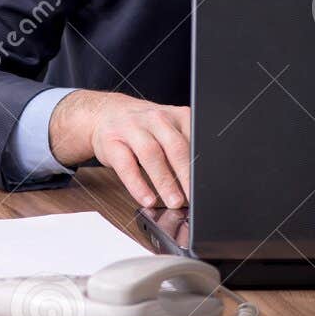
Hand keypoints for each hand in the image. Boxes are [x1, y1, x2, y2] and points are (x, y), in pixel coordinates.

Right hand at [49, 90, 190, 207]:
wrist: (106, 113)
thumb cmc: (144, 129)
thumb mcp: (169, 131)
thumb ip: (186, 150)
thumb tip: (202, 183)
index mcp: (176, 116)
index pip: (195, 139)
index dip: (202, 165)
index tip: (207, 186)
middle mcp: (155, 118)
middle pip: (175, 146)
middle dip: (186, 174)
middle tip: (194, 198)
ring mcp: (131, 128)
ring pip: (150, 153)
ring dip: (164, 181)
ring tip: (174, 202)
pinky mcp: (111, 142)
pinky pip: (125, 165)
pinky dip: (137, 185)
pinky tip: (146, 199)